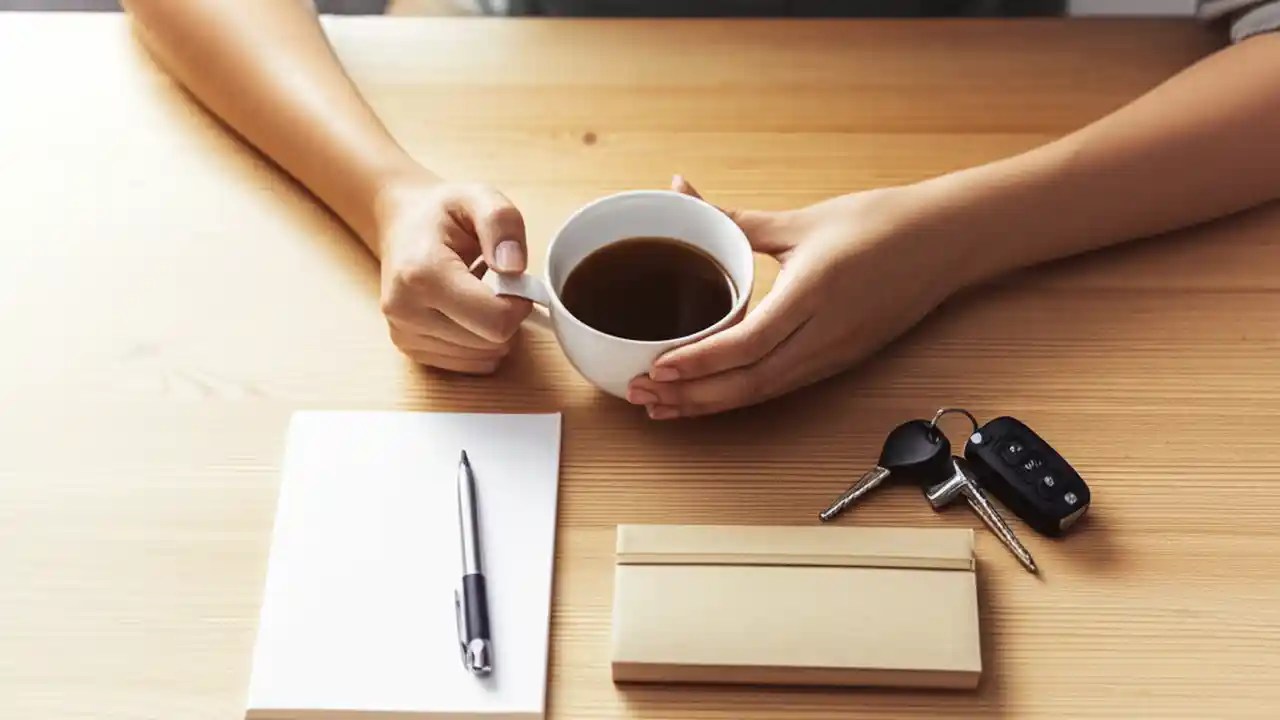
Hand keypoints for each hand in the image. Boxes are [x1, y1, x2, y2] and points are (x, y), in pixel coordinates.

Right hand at [375, 177, 531, 373]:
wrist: (401, 223)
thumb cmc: (442, 212)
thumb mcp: (478, 197)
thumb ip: (503, 223)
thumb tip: (514, 268)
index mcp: (423, 274)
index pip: (495, 321)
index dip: (519, 303)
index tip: (512, 279)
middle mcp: (406, 311)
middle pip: (492, 342)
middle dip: (506, 315)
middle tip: (494, 282)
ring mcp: (404, 334)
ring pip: (483, 357)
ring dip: (492, 329)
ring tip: (475, 292)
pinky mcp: (409, 349)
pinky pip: (468, 364)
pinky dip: (478, 341)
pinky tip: (464, 311)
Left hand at [626, 176, 960, 418]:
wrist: (945, 241)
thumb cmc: (880, 223)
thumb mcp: (801, 221)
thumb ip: (736, 220)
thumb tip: (683, 196)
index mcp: (813, 292)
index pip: (747, 343)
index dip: (699, 363)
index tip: (658, 368)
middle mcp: (824, 334)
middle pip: (749, 383)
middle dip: (691, 397)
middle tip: (643, 397)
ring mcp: (834, 354)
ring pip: (763, 393)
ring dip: (710, 404)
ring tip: (664, 406)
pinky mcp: (839, 361)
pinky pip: (781, 387)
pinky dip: (740, 396)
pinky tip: (710, 397)